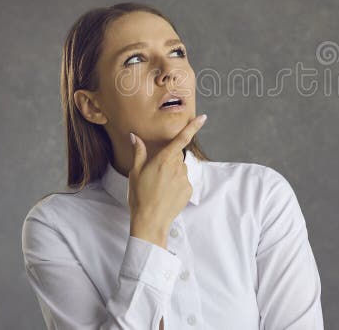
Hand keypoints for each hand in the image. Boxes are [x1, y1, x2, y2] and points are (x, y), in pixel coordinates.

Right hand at [127, 114, 207, 246]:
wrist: (150, 221)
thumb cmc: (139, 196)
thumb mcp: (135, 173)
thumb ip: (139, 152)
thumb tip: (135, 136)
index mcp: (164, 160)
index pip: (182, 139)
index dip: (193, 127)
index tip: (203, 118)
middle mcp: (177, 167)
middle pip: (177, 156)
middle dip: (169, 160)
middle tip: (155, 174)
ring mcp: (185, 179)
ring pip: (180, 169)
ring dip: (173, 173)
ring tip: (159, 187)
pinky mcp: (189, 190)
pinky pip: (184, 181)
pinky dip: (177, 184)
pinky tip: (166, 194)